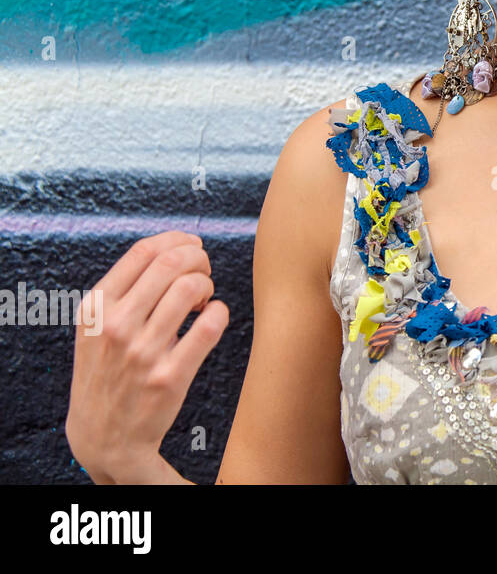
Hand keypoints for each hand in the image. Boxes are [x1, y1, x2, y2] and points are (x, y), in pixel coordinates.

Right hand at [65, 231, 228, 483]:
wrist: (103, 436)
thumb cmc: (108, 370)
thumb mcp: (97, 326)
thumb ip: (128, 286)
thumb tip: (178, 244)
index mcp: (95, 308)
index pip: (143, 251)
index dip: (177, 240)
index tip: (192, 246)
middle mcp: (115, 327)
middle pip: (172, 262)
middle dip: (198, 258)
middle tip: (203, 273)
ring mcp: (142, 353)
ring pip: (191, 288)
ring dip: (207, 286)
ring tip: (202, 301)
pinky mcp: (169, 377)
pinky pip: (210, 325)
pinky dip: (220, 313)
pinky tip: (212, 318)